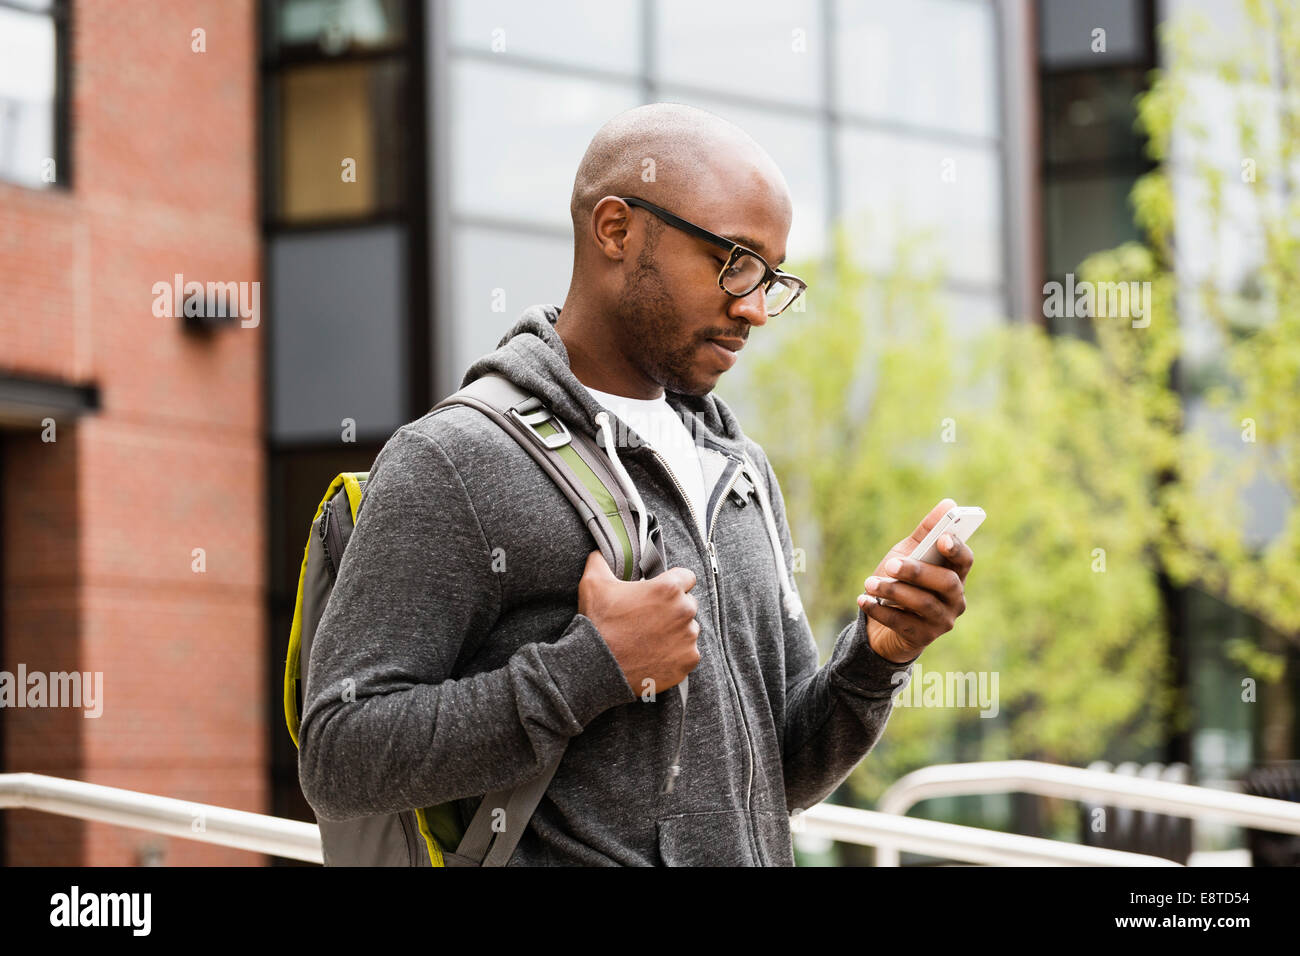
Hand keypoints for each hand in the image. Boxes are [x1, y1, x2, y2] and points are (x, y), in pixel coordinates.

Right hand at [577, 550, 701, 696]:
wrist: (597, 667)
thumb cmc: (597, 623)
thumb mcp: (593, 583)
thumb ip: (601, 560)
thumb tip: (599, 550)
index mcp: (668, 588)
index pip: (687, 577)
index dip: (673, 583)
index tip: (660, 593)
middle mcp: (684, 611)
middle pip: (689, 604)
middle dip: (673, 609)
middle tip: (650, 619)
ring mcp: (688, 638)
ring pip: (689, 630)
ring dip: (676, 632)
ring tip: (651, 640)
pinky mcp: (688, 661)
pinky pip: (689, 653)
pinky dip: (677, 655)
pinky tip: (656, 655)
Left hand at [855, 498, 973, 663]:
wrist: (882, 623)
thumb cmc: (901, 581)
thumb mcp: (909, 554)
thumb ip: (926, 532)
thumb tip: (948, 503)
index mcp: (956, 574)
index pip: (965, 560)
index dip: (957, 549)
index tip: (942, 539)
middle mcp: (956, 599)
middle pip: (946, 583)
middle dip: (917, 571)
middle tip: (889, 564)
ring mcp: (942, 621)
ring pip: (923, 603)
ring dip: (893, 590)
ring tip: (869, 583)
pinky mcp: (923, 638)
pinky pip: (903, 623)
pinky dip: (880, 610)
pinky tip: (863, 600)